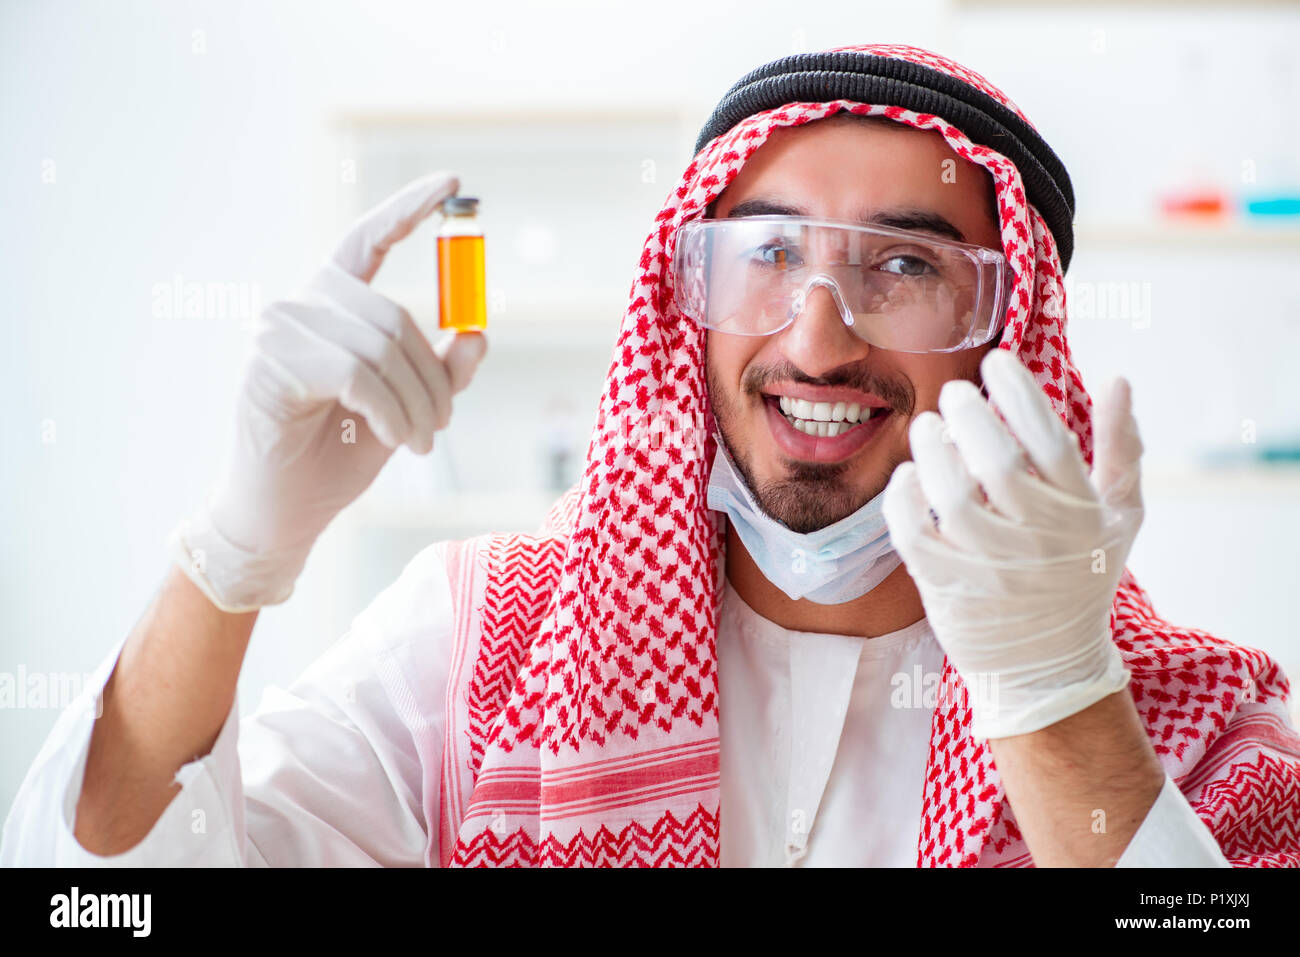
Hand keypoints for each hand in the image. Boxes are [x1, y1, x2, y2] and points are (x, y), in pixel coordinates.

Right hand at [170, 171, 487, 612]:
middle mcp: (299, 305)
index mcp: (329, 304)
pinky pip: (357, 375)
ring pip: (379, 348)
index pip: (367, 237)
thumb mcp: (405, 408)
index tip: (452, 183)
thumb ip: (440, 371)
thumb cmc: (337, 456)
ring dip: (416, 404)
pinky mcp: (272, 366)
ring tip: (422, 441)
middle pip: (391, 315)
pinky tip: (398, 440)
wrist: (285, 512)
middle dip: (433, 376)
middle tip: (443, 424)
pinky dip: (390, 412)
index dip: (408, 207)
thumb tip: (479, 334)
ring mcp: (278, 331)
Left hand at [881, 349, 1143, 740]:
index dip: (1019, 393)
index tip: (997, 363)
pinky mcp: (946, 590)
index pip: (1050, 441)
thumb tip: (1117, 380)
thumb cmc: (1082, 577)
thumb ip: (1122, 449)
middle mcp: (1037, 543)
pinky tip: (907, 475)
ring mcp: (990, 570)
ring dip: (931, 451)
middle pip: (996, 464)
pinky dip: (903, 499)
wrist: (1048, 667)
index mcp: (1081, 516)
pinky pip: (913, 535)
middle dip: (968, 415)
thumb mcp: (1120, 517)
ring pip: (950, 498)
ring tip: (927, 427)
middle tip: (955, 394)